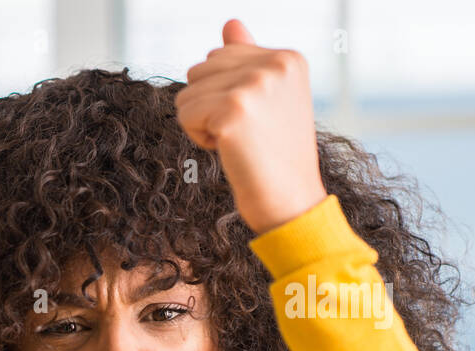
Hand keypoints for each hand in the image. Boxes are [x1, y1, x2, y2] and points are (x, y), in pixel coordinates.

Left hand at [175, 18, 327, 234]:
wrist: (290, 202)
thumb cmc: (275, 157)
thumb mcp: (268, 99)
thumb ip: (248, 58)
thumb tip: (230, 23)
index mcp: (288, 57)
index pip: (218, 57)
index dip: (224, 94)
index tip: (256, 121)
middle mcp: (275, 64)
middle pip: (198, 70)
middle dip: (209, 106)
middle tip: (245, 134)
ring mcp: (254, 85)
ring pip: (187, 93)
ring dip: (202, 124)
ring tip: (237, 143)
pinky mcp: (233, 110)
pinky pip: (184, 114)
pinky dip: (198, 138)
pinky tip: (228, 150)